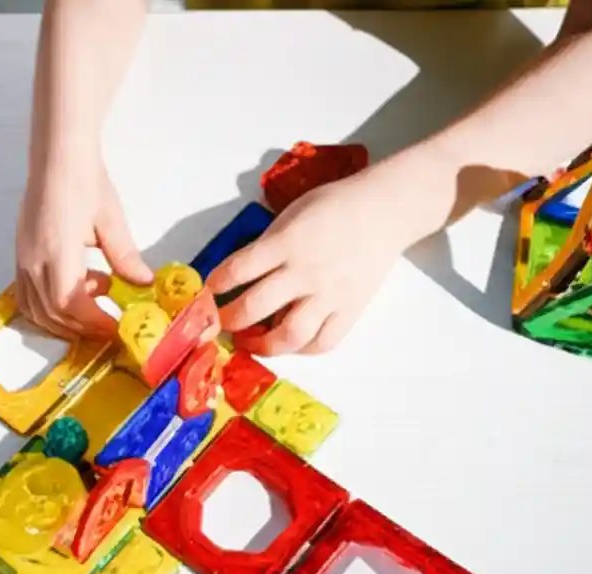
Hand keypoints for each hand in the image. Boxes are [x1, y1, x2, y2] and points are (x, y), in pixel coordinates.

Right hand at [15, 154, 152, 338]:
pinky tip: (74, 290)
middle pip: (52, 313)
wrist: (57, 159)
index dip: (92, 322)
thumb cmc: (85, 183)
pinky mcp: (20, 256)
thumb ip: (125, 257)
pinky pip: (27, 296)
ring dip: (65, 319)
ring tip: (94, 301)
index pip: (70, 303)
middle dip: (82, 327)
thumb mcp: (111, 221)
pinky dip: (48, 307)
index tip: (115, 327)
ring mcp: (22, 259)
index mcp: (57, 252)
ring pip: (36, 310)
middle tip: (110, 324)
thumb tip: (144, 283)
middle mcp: (33, 261)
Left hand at [207, 161, 429, 355]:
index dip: (216, 286)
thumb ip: (267, 245)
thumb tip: (240, 275)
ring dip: (262, 346)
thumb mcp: (291, 214)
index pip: (238, 270)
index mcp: (287, 242)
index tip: (208, 293)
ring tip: (251, 342)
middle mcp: (306, 272)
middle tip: (221, 323)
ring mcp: (330, 295)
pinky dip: (302, 349)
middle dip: (229, 321)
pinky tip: (290, 342)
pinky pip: (323, 342)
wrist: (384, 211)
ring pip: (289, 335)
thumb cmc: (334, 206)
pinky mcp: (351, 310)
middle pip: (255, 308)